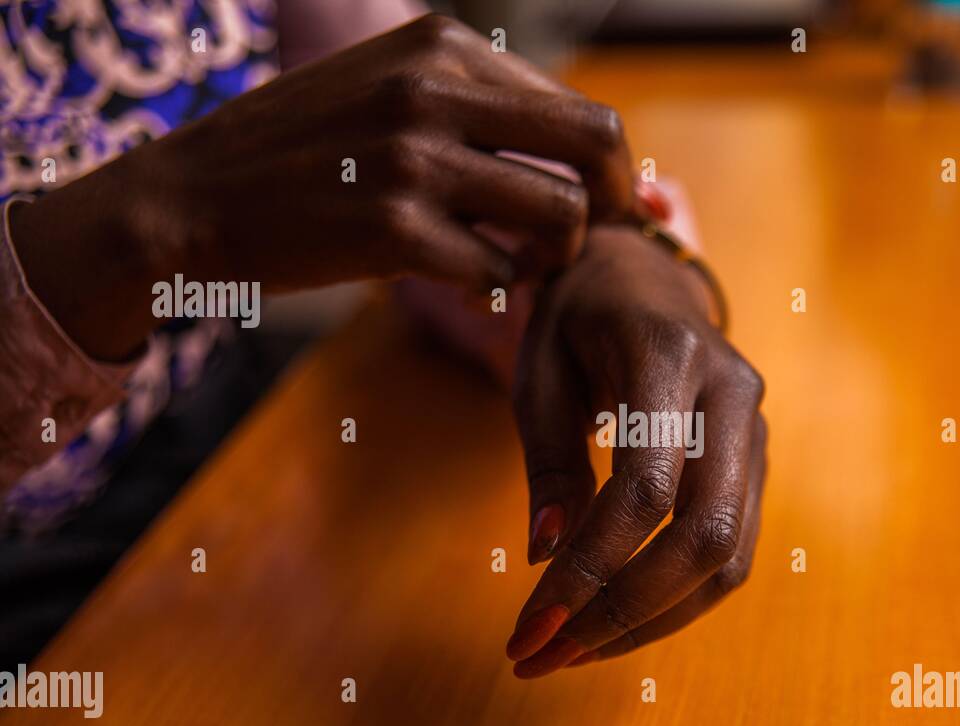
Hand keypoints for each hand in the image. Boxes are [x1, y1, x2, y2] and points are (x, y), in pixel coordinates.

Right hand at [9, 13, 635, 360]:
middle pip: (594, 149)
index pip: (581, 109)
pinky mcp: (392, 229)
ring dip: (550, 257)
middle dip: (612, 207)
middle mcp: (434, 89)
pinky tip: (465, 287)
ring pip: (558, 217)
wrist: (192, 195)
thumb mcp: (388, 88)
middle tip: (590, 242)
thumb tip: (583, 152)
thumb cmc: (304, 150)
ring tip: (515, 265)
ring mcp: (413, 158)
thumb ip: (478, 106)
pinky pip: (498, 274)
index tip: (604, 207)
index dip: (611, 171)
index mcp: (442, 46)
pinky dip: (494, 291)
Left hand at [506, 224, 767, 676]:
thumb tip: (547, 558)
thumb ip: (549, 459)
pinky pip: (731, 552)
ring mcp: (755, 431)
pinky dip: (675, 600)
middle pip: (705, 536)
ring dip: (651, 622)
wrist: (645, 277)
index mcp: (670, 355)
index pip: (644, 487)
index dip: (590, 567)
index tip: (530, 624)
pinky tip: (613, 618)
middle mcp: (732, 394)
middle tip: (546, 656)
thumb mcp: (540, 370)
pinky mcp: (756, 463)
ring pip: (729, 559)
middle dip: (623, 613)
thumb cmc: (577, 317)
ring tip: (573, 651)